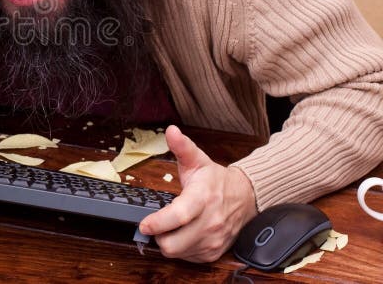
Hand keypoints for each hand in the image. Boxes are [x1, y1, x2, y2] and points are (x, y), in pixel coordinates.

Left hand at [138, 125, 257, 262]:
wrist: (246, 197)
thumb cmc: (217, 180)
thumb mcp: (197, 160)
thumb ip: (182, 147)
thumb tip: (171, 131)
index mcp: (202, 198)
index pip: (179, 216)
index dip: (158, 223)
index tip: (144, 224)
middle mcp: (210, 222)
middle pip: (174, 242)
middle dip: (158, 235)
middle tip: (154, 224)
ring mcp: (213, 239)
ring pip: (178, 253)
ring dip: (168, 242)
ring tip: (169, 227)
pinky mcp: (214, 252)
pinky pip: (188, 258)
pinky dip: (181, 249)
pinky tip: (182, 234)